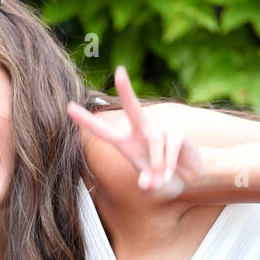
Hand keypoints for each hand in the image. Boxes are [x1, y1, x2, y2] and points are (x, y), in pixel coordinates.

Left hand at [68, 65, 202, 197]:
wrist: (190, 176)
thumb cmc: (163, 179)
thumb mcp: (151, 188)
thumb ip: (146, 187)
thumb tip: (146, 183)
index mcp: (127, 144)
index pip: (103, 131)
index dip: (86, 121)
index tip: (69, 106)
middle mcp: (142, 132)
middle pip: (133, 109)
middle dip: (126, 90)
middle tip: (120, 71)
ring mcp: (161, 130)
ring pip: (154, 140)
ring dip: (157, 163)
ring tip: (161, 179)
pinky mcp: (177, 133)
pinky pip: (170, 145)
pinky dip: (168, 163)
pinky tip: (170, 173)